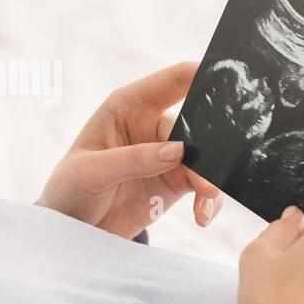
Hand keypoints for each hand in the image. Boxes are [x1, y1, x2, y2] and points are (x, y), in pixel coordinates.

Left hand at [35, 61, 222, 238]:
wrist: (71, 229)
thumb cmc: (69, 188)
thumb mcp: (91, 172)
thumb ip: (133, 160)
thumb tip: (178, 151)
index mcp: (128, 105)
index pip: (174, 80)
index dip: (204, 75)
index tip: (233, 85)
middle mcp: (151, 125)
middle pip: (197, 122)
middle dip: (214, 141)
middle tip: (218, 162)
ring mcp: (166, 154)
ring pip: (204, 158)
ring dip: (211, 176)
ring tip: (207, 197)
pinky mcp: (174, 182)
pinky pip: (203, 185)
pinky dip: (208, 200)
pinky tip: (202, 216)